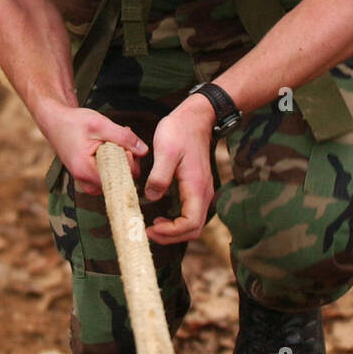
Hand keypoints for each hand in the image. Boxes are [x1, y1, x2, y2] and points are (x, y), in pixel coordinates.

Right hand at [39, 103, 147, 194]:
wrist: (55, 122)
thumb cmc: (74, 122)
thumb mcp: (100, 124)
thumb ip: (124, 138)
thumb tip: (144, 151)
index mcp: (86, 171)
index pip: (122, 177)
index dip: (128, 160)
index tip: (123, 142)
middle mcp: (86, 183)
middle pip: (121, 179)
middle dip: (126, 158)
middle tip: (120, 137)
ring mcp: (87, 183)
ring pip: (117, 177)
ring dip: (120, 158)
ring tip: (113, 139)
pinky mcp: (89, 179)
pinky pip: (110, 175)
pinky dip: (114, 161)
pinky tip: (109, 145)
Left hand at [142, 95, 215, 243]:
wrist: (196, 117)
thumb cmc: (180, 131)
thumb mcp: (166, 151)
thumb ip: (159, 176)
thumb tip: (152, 197)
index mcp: (196, 187)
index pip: (190, 223)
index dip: (171, 232)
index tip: (151, 227)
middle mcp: (204, 193)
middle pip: (194, 229)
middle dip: (171, 236)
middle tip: (148, 232)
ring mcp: (202, 191)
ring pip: (193, 223)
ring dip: (174, 231)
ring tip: (153, 227)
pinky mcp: (197, 188)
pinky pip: (191, 213)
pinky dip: (178, 222)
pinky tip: (161, 217)